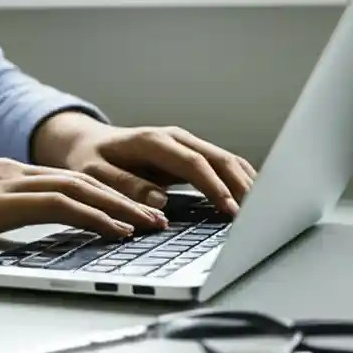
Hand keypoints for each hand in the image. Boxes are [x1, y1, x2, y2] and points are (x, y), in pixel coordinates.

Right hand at [0, 158, 167, 242]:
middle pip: (84, 180)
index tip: (132, 208)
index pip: (66, 180)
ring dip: (122, 208)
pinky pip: (58, 207)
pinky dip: (95, 217)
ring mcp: (5, 183)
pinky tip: (115, 230)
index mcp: (2, 172)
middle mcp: (10, 172)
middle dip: (126, 198)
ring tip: (151, 225)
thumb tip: (0, 227)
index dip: (105, 193)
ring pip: (81, 189)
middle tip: (159, 216)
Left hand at [31, 112, 256, 215]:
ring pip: (226, 159)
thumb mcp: (95, 174)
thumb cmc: (89, 160)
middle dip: (241, 186)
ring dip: (246, 182)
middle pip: (219, 158)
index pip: (194, 163)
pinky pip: (222, 164)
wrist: (86, 142)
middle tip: (259, 215)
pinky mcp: (190, 154)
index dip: (214, 187)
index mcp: (153, 141)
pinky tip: (253, 197)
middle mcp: (174, 138)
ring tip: (265, 210)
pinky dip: (240, 179)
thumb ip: (125, 187)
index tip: (230, 210)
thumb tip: (159, 203)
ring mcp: (185, 144)